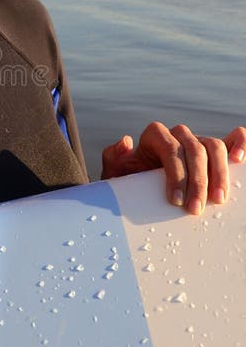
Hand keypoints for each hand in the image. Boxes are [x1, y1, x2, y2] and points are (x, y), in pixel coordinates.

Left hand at [101, 123, 245, 215]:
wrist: (141, 198)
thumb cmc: (129, 188)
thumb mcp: (116, 177)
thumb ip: (113, 160)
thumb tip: (126, 142)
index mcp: (155, 137)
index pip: (169, 146)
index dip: (175, 171)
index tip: (176, 200)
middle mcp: (178, 136)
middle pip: (194, 148)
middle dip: (197, 180)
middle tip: (195, 210)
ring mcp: (197, 143)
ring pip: (214, 146)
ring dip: (218, 173)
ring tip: (218, 200)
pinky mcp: (214, 155)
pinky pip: (230, 140)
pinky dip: (239, 143)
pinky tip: (240, 160)